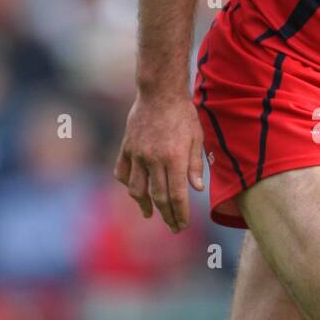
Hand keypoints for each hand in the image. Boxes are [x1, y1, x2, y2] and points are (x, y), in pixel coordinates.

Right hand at [114, 93, 205, 231]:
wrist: (159, 92)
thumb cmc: (183, 114)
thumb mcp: (197, 138)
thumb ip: (195, 165)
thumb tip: (197, 189)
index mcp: (174, 158)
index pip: (177, 195)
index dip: (180, 213)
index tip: (182, 225)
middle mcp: (154, 159)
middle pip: (158, 196)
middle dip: (166, 215)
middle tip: (172, 227)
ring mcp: (137, 154)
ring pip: (137, 188)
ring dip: (144, 205)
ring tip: (150, 214)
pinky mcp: (127, 147)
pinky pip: (122, 171)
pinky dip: (127, 183)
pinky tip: (134, 190)